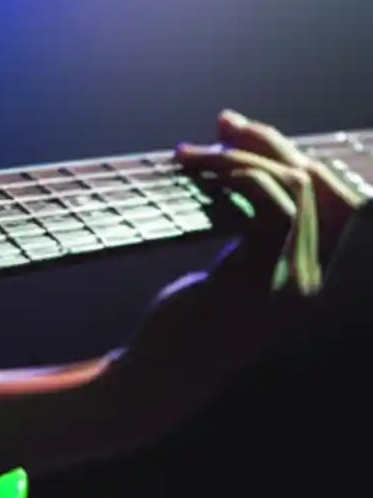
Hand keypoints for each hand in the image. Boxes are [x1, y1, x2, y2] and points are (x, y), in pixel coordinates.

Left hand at [106, 110, 366, 425]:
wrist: (160, 375)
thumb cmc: (182, 326)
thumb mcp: (227, 276)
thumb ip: (248, 238)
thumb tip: (239, 177)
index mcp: (311, 275)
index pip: (336, 199)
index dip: (295, 155)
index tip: (242, 132)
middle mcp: (312, 278)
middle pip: (321, 184)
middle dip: (272, 142)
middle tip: (222, 121)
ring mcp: (291, 280)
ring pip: (296, 187)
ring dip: (241, 156)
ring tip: (192, 150)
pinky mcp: (259, 278)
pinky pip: (268, 207)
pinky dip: (236, 179)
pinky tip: (199, 174)